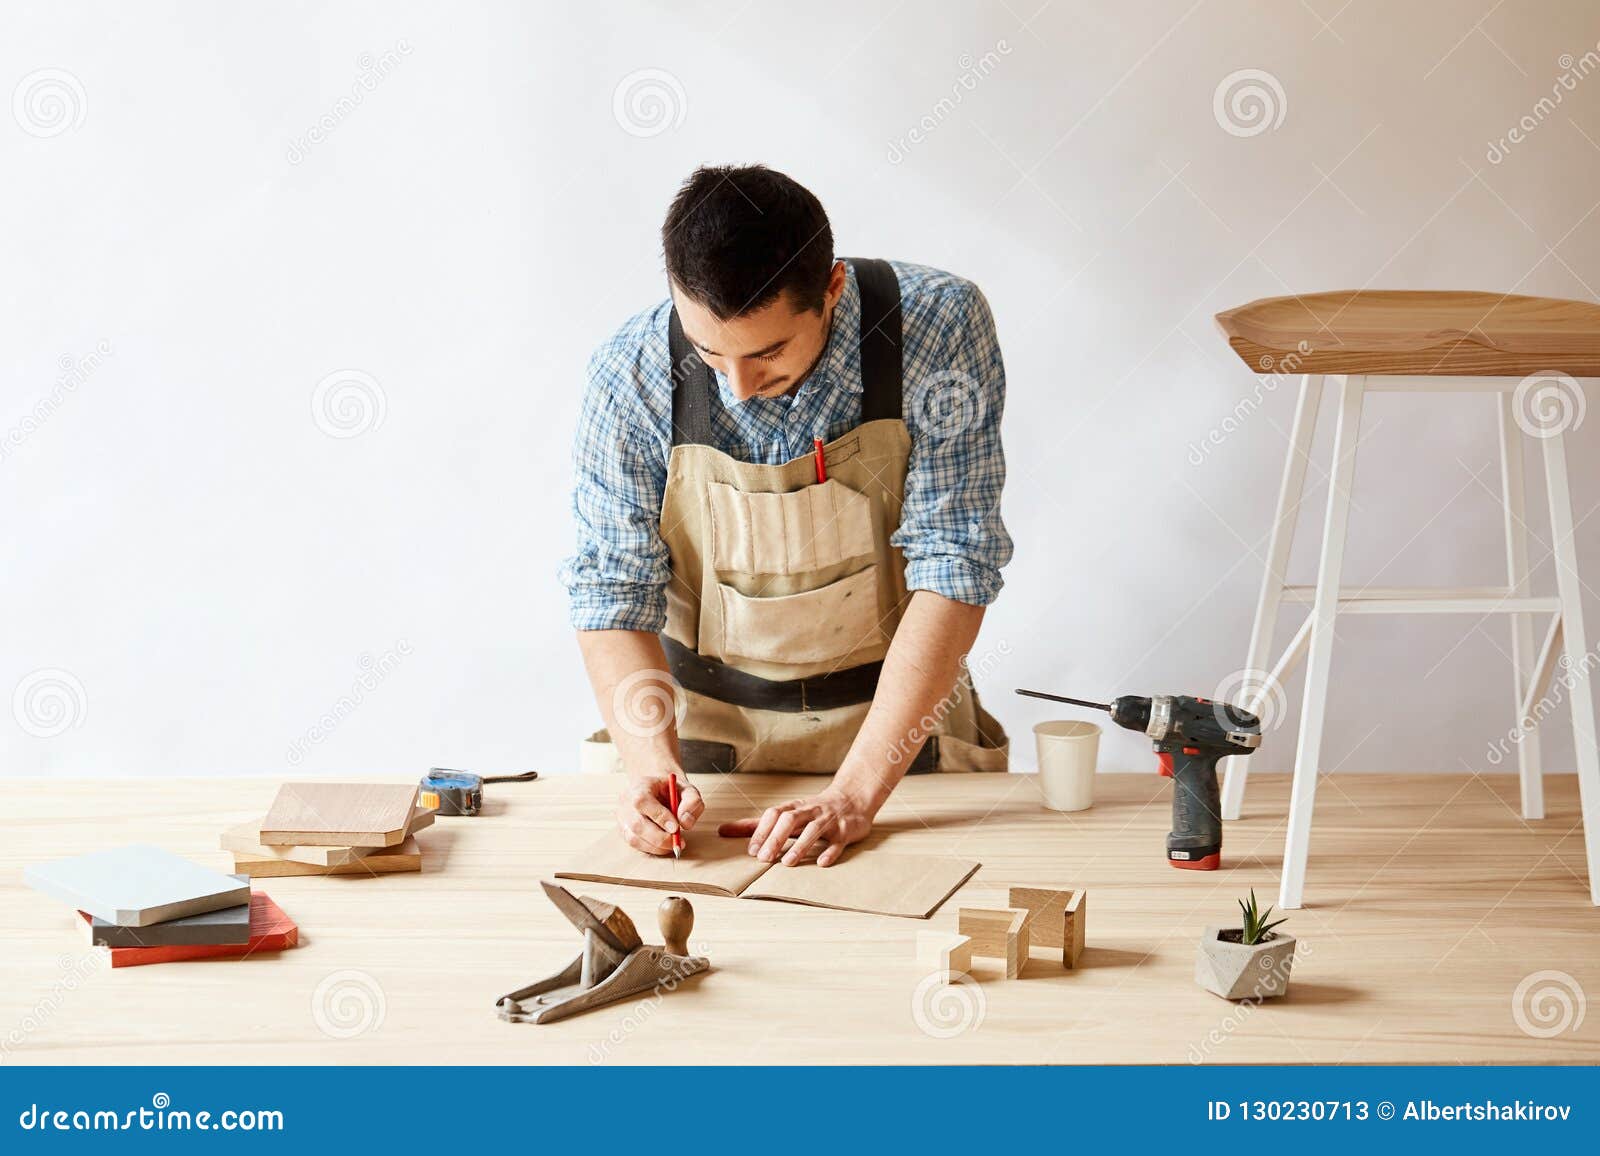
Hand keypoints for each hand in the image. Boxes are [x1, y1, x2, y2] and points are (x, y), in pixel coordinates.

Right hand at [617, 772, 703, 855]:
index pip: (642, 801)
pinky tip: (664, 845)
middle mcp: (626, 801)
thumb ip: (692, 802)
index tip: (676, 828)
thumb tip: (685, 822)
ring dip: (656, 846)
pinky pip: (634, 844)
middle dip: (660, 838)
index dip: (659, 816)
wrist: (656, 787)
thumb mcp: (687, 789)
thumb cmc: (672, 789)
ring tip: (673, 844)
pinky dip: (651, 848)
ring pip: (633, 838)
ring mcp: (622, 816)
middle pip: (636, 824)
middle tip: (678, 843)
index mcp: (640, 785)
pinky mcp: (623, 829)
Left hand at [717, 787, 873, 866]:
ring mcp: (829, 820)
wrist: (852, 800)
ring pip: (814, 830)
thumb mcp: (785, 814)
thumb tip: (723, 830)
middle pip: (790, 820)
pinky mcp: (845, 831)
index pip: (774, 814)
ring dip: (800, 845)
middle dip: (776, 838)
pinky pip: (838, 841)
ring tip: (787, 862)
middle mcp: (810, 811)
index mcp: (794, 808)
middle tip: (764, 858)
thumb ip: (757, 824)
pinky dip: (830, 851)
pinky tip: (821, 862)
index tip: (751, 850)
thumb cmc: (812, 812)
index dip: (762, 831)